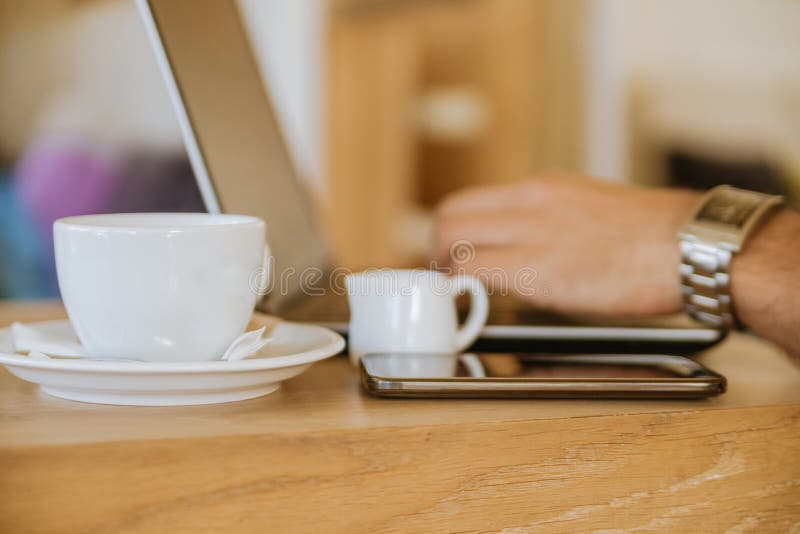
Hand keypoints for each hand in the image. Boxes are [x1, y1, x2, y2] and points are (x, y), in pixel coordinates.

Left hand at [432, 174, 698, 315]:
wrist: (691, 245)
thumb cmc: (652, 234)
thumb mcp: (590, 206)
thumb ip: (550, 219)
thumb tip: (525, 242)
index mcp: (541, 188)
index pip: (466, 202)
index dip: (446, 232)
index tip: (446, 253)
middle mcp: (530, 203)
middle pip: (448, 217)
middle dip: (434, 250)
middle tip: (443, 275)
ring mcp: (532, 235)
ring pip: (452, 244)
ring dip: (445, 271)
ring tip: (457, 293)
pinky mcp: (541, 272)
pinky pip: (478, 276)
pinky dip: (465, 291)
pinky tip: (474, 305)